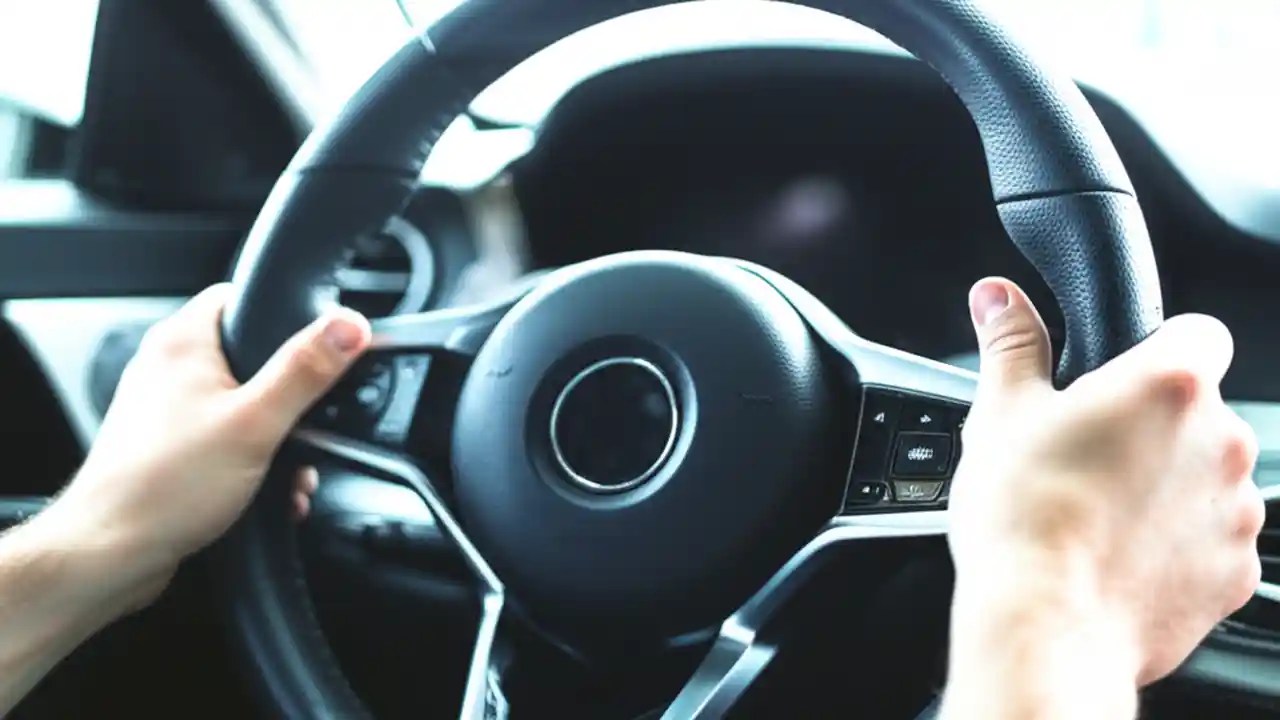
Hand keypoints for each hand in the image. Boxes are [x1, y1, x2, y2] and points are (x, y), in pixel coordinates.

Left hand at [51, 284, 369, 607]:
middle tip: (307, 422)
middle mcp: (167, 368)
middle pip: (252, 356)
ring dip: (278, 438)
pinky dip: (254, 461)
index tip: (320, 342)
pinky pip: (226, 440)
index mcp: (182, 342)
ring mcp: (166, 409)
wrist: (112, 553)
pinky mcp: (170, 448)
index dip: (287, 315)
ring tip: (290, 470)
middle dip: (291, 397)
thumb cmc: (163, 487)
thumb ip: (306, 370)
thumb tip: (348, 327)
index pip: (242, 296)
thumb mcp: (257, 422)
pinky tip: (270, 492)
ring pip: (243, 404)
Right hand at [942, 278, 1262, 716]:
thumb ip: (1012, 344)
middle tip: (1088, 455)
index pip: (1198, 333)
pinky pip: (1210, 543)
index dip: (1159, 349)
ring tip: (1099, 513)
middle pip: (1201, 413)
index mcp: (1169, 385)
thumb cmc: (1023, 516)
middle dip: (1155, 429)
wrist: (1046, 625)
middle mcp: (1222, 442)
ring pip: (1207, 479)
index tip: (1122, 378)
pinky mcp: (1235, 574)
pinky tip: (1118, 556)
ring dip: (1168, 487)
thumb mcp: (1001, 413)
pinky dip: (1176, 546)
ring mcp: (1236, 513)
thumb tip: (998, 297)